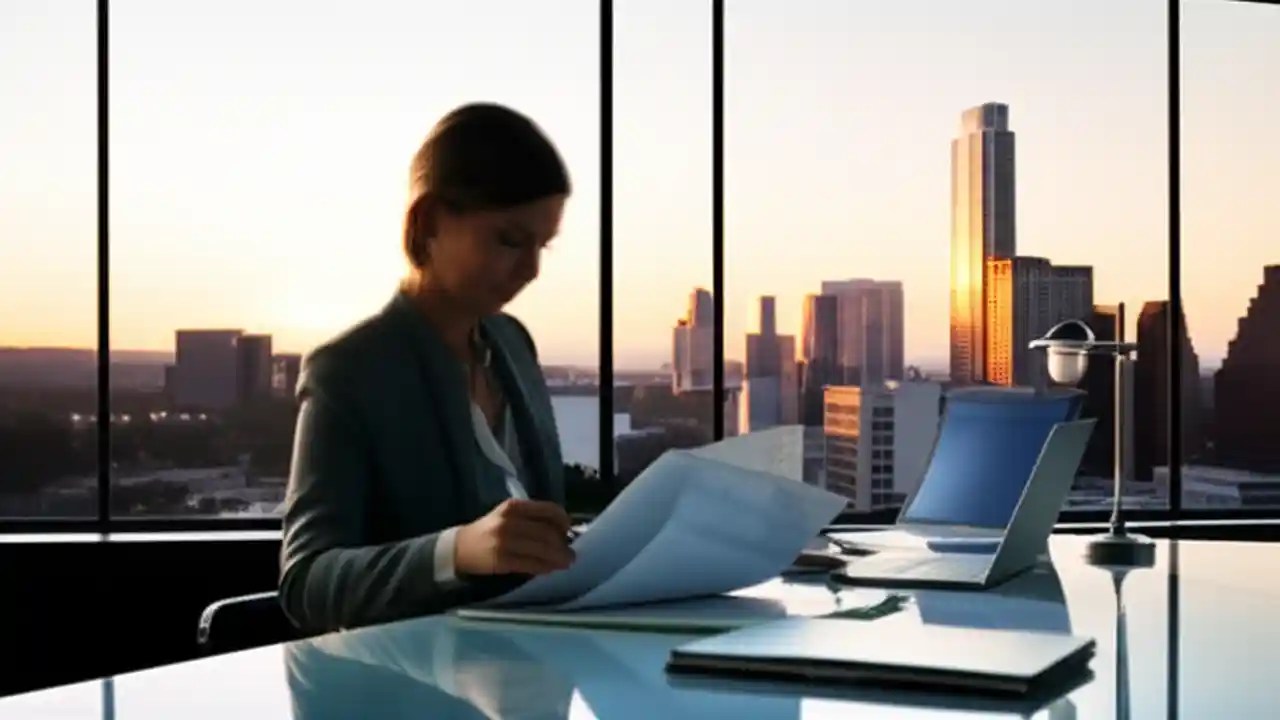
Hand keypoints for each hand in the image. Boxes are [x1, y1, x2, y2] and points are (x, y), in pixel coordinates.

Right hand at [454, 499, 575, 575]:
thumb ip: (532, 519)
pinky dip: (544, 567)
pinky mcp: (502, 560)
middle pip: (547, 533)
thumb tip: (563, 532)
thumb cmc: (490, 531)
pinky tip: (550, 569)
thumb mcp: (507, 516)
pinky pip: (531, 564)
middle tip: (571, 553)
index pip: (548, 510)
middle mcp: (510, 521)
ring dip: (558, 558)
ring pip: (541, 549)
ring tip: (566, 562)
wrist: (460, 548)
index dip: (563, 521)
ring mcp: (505, 541)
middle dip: (563, 545)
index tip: (568, 530)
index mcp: (513, 507)